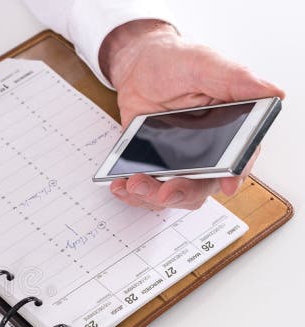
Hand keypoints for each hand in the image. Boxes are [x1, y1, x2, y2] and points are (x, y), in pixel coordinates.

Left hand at [100, 20, 284, 209]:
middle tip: (163, 192)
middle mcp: (207, 150)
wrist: (138, 66)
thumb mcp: (204, 65)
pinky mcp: (153, 164)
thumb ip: (236, 80)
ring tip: (133, 184)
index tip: (226, 183)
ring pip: (173, 193)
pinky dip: (133, 193)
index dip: (236, 174)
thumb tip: (273, 93)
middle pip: (203, 185)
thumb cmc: (175, 62)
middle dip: (182, 193)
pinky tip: (120, 186)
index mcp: (230, 128)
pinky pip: (147, 189)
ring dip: (152, 196)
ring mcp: (179, 161)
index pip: (240, 158)